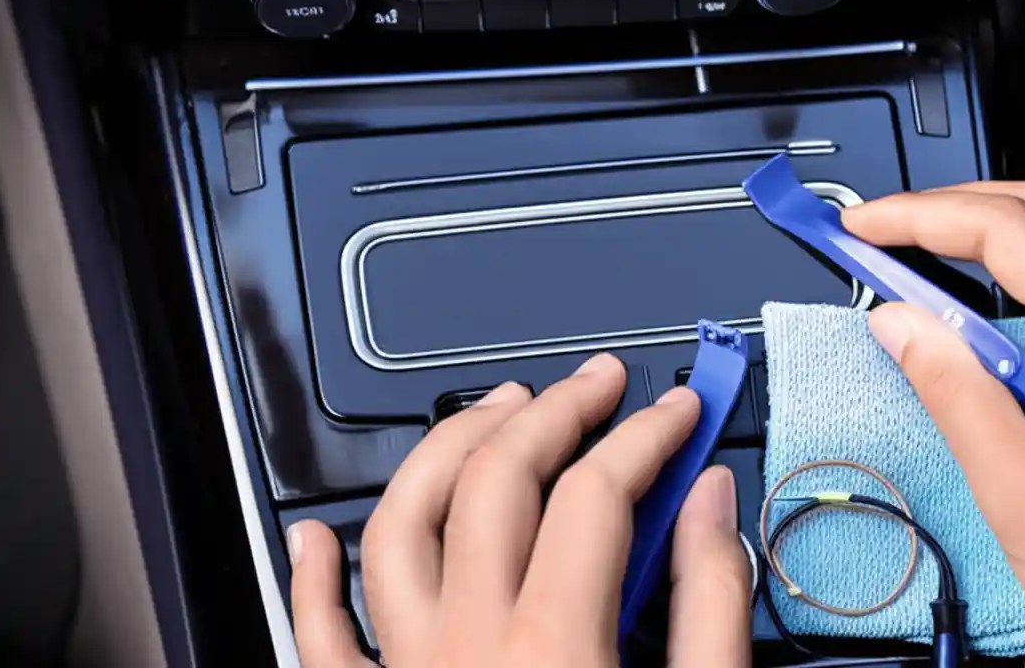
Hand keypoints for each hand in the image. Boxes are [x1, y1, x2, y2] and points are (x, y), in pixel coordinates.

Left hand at [285, 354, 752, 667]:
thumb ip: (712, 603)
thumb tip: (709, 503)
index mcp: (555, 644)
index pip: (599, 490)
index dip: (647, 433)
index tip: (678, 409)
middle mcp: (469, 644)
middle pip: (498, 481)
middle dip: (554, 412)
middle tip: (597, 382)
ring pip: (402, 527)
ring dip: (445, 452)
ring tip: (492, 411)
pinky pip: (322, 634)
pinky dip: (313, 576)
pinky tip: (315, 536)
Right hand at [842, 182, 1024, 666]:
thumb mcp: (1014, 484)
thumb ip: (950, 387)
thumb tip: (902, 324)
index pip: (1006, 231)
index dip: (920, 217)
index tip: (867, 226)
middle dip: (957, 205)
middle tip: (890, 227)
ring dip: (1001, 232)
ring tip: (931, 261)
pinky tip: (999, 315)